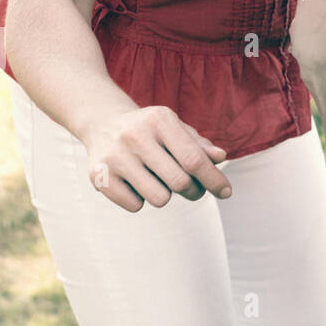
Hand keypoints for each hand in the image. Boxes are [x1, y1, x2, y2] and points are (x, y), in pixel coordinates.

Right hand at [81, 106, 231, 212]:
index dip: (213, 179)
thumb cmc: (151, 129)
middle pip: (179, 182)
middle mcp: (135, 136)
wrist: (103, 123)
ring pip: (159, 198)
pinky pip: (135, 205)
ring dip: (166, 195)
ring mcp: (115, 157)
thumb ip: (200, 145)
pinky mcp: (99, 176)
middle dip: (194, 191)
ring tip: (159, 180)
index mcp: (160, 120)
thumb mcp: (175, 129)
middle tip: (194, 190)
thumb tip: (221, 158)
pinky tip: (134, 182)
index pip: (194, 159)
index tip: (227, 192)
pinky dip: (141, 199)